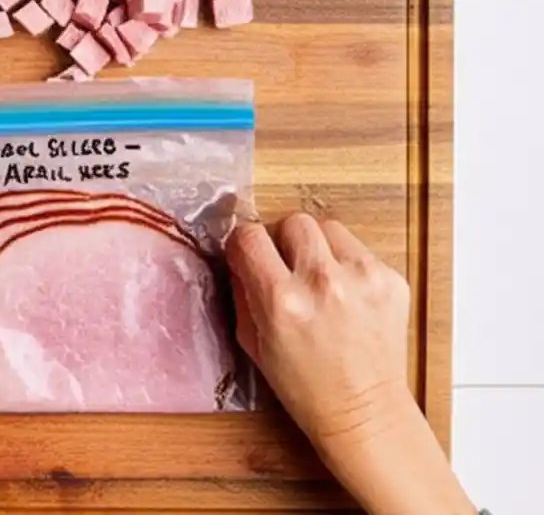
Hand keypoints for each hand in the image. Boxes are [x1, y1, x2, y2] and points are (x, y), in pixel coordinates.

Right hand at [227, 215, 473, 514]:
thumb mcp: (253, 342)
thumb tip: (240, 255)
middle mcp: (323, 282)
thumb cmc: (305, 386)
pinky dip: (347, 266)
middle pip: (292, 221)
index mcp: (281, 301)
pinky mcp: (391, 280)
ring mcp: (362, 278)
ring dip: (318, 247)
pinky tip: (346, 297)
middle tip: (287, 268)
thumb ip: (243, 292)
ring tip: (319, 280)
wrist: (363, 411)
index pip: (249, 236)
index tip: (249, 255)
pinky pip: (359, 251)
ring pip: (328, 228)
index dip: (244, 245)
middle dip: (283, 241)